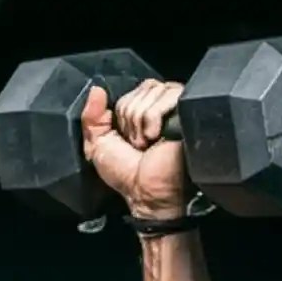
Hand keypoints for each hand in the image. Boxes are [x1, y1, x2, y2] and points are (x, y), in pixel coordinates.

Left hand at [81, 80, 186, 219]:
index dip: (123, 113)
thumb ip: (91, 117)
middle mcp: (163, 106)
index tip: (125, 138)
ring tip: (148, 143)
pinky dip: (153, 119)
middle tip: (137, 143)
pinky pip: (166, 97)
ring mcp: (178, 107)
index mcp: (143, 111)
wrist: (146, 192)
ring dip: (141, 122)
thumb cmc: (126, 174)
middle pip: (142, 88)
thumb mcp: (98, 144)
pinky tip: (158, 138)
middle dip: (131, 118)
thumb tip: (95, 90)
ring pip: (153, 91)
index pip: (131, 91)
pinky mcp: (189, 110)